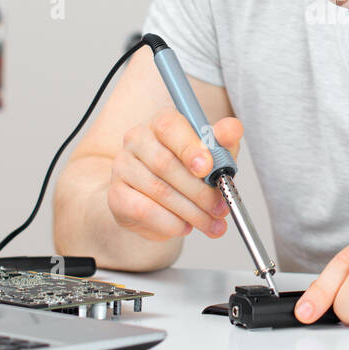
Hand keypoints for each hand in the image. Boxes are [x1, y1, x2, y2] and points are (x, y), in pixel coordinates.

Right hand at [107, 109, 241, 241]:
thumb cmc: (190, 171)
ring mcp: (123, 167)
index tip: (207, 168)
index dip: (189, 147)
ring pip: (158, 190)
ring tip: (211, 223)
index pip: (170, 126)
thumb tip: (232, 128)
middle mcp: (137, 139)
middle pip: (165, 163)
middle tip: (221, 208)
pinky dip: (170, 222)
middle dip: (199, 191)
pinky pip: (144, 210)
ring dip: (191, 211)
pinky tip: (185, 226)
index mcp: (162, 123)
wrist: (160, 202)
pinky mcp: (116, 195)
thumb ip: (224, 141)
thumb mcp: (215, 154)